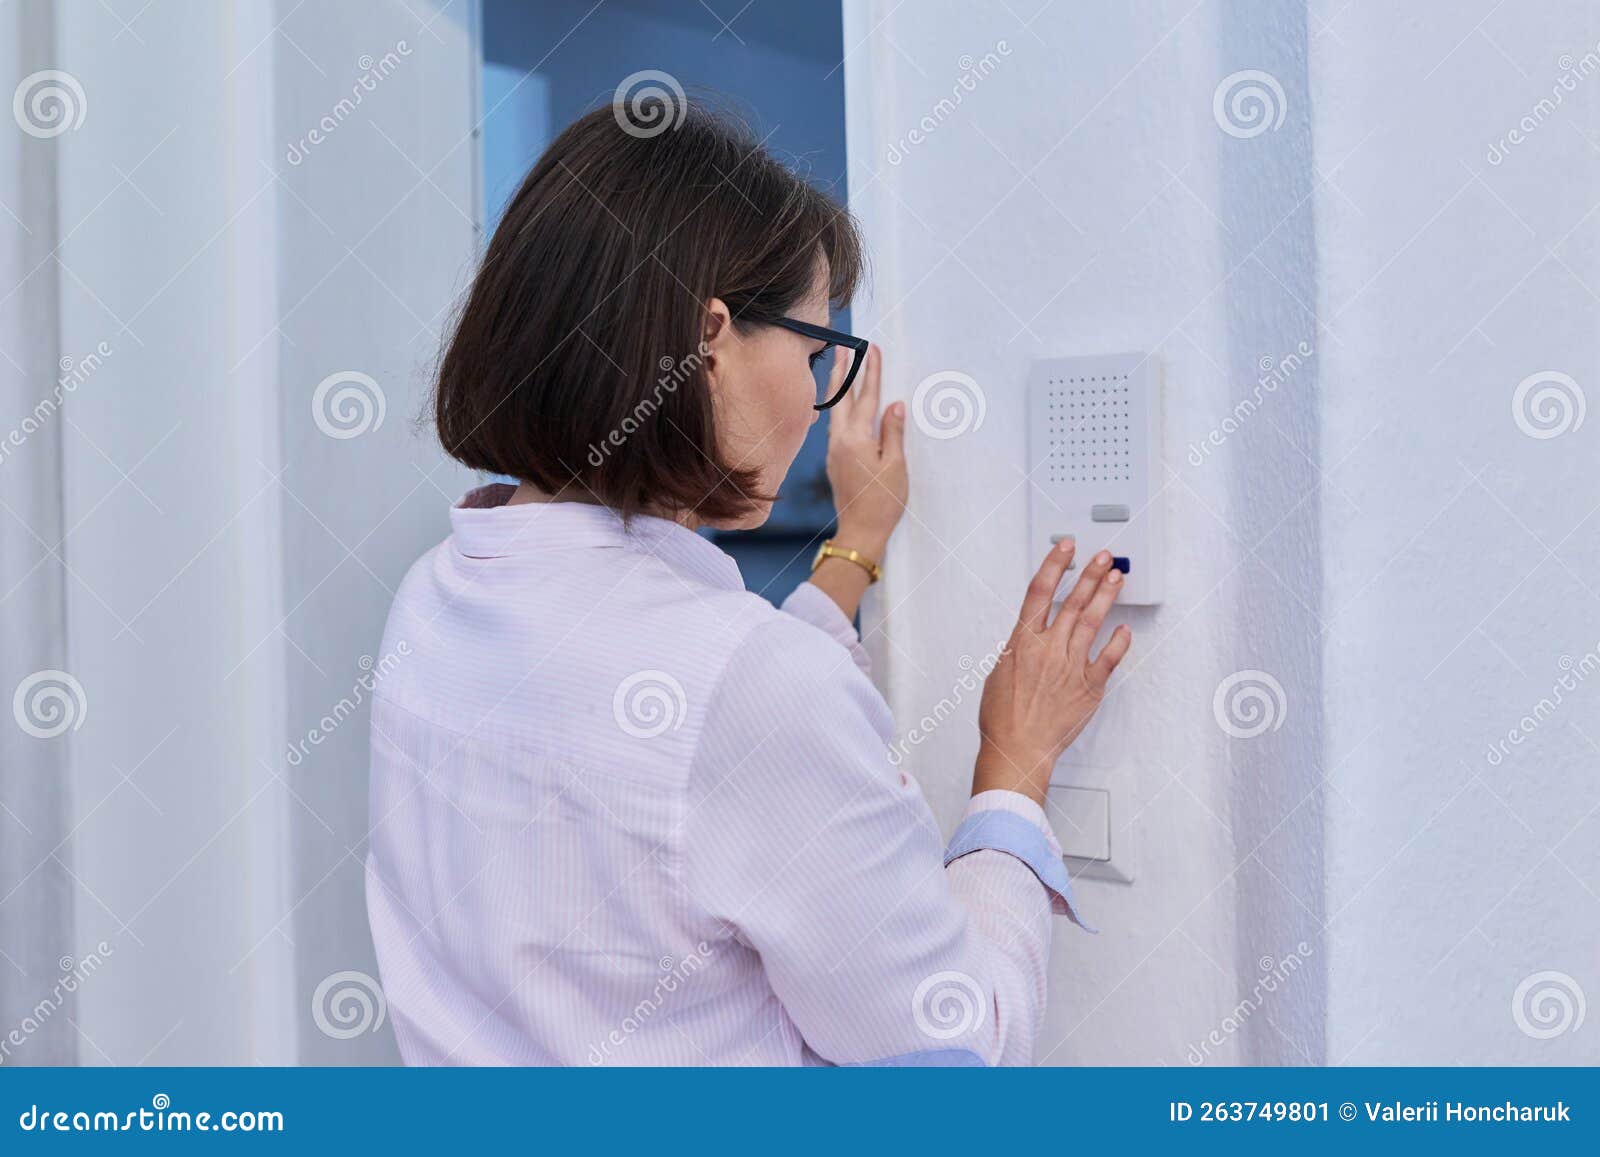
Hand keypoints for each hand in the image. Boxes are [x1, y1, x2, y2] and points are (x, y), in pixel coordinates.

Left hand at [824, 345, 906, 559]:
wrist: (860, 532)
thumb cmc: (882, 502)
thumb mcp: (895, 466)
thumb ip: (893, 432)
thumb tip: (894, 404)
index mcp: (856, 439)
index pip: (867, 398)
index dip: (872, 373)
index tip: (873, 350)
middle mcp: (839, 441)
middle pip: (842, 398)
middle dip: (845, 372)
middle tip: (844, 347)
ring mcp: (834, 451)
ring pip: (836, 411)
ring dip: (840, 388)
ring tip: (841, 368)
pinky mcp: (834, 461)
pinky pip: (835, 426)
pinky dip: (838, 408)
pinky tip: (841, 406)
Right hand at [973, 542, 1131, 805]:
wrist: (1018, 749)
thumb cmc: (1002, 717)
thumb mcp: (999, 672)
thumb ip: (1019, 648)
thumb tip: (1030, 635)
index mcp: (1022, 642)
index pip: (1040, 591)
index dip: (1055, 565)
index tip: (1066, 547)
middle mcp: (1049, 649)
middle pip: (1073, 601)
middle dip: (1090, 574)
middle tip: (1105, 556)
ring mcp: (1071, 667)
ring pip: (1092, 622)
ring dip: (1105, 596)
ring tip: (1117, 578)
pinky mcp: (1089, 687)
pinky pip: (1108, 659)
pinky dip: (1118, 642)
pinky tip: (1124, 629)